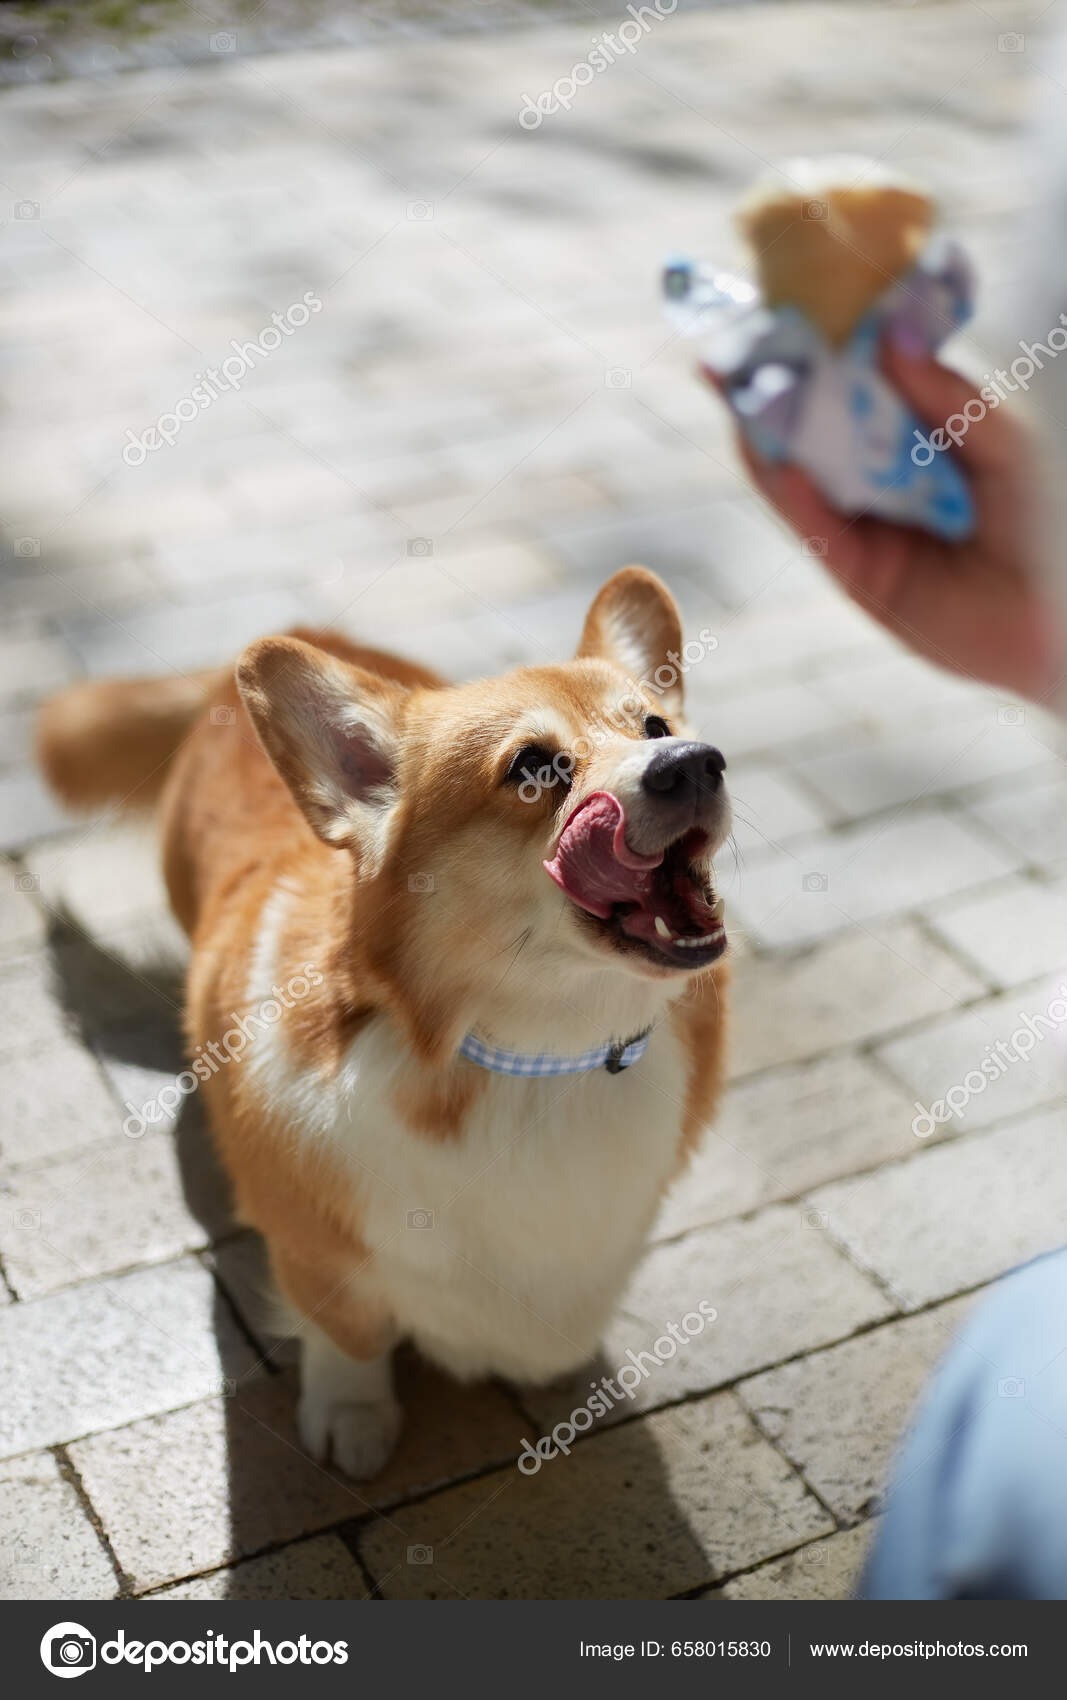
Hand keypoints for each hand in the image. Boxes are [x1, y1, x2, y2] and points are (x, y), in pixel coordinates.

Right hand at [706, 345, 1058, 702]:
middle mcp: (880, 473)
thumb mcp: (1006, 438)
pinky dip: (795, 494)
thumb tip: (888, 334)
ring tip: (736, 389)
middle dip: (766, 386)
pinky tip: (778, 462)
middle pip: (811, 425)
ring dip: (764, 435)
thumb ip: (945, 393)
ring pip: (798, 473)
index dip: (816, 345)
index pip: (854, 379)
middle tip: (727, 345)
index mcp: (916, 430)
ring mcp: (864, 523)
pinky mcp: (859, 574)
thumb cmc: (1048, 518)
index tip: (780, 304)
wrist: (1060, 610)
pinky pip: (818, 529)